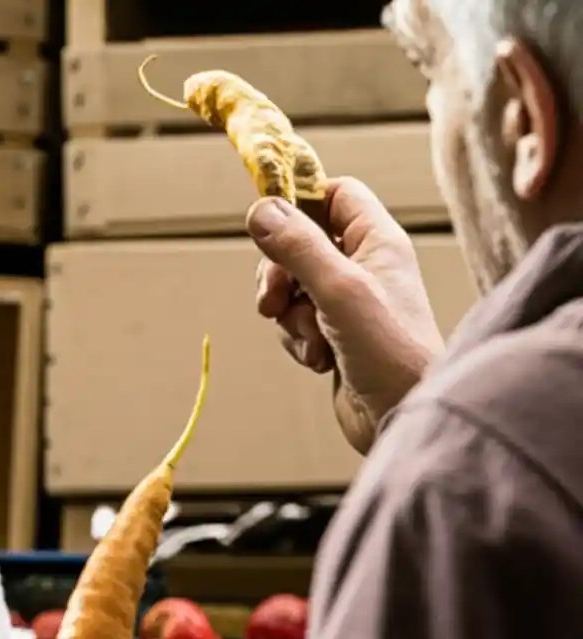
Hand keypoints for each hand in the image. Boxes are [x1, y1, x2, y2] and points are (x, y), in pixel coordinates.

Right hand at [246, 176, 445, 454]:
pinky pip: (296, 321)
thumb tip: (260, 209)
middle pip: (300, 242)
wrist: (405, 417)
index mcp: (377, 241)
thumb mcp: (339, 290)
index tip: (268, 221)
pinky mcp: (334, 335)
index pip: (335, 194)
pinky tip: (318, 360)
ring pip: (292, 287)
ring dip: (288, 314)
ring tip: (312, 338)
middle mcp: (364, 266)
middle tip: (273, 298)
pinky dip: (297, 339)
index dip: (301, 200)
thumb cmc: (390, 352)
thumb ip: (298, 247)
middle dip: (279, 272)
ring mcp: (348, 303)